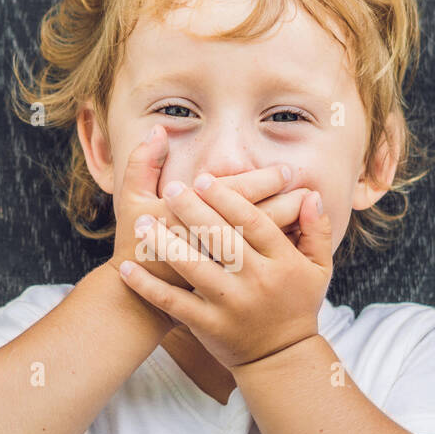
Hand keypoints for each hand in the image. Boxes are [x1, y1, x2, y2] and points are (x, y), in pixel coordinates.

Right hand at [107, 124, 304, 284]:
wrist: (133, 302)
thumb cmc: (131, 245)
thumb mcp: (129, 200)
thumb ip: (142, 163)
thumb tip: (160, 131)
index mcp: (185, 216)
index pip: (234, 194)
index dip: (263, 181)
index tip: (286, 172)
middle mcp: (203, 244)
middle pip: (253, 220)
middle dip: (284, 205)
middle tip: (304, 191)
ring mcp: (214, 271)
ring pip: (259, 247)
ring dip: (285, 229)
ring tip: (304, 216)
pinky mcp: (221, 290)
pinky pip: (254, 271)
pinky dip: (274, 258)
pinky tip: (291, 246)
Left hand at [116, 171, 333, 368]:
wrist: (281, 358)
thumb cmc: (298, 305)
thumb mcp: (318, 268)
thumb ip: (317, 230)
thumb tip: (310, 194)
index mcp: (282, 262)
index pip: (254, 223)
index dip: (228, 199)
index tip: (203, 179)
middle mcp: (257, 282)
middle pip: (221, 239)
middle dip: (193, 211)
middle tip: (171, 188)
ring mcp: (231, 305)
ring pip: (194, 268)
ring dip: (165, 244)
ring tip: (142, 224)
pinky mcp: (209, 326)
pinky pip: (174, 303)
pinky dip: (148, 287)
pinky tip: (128, 269)